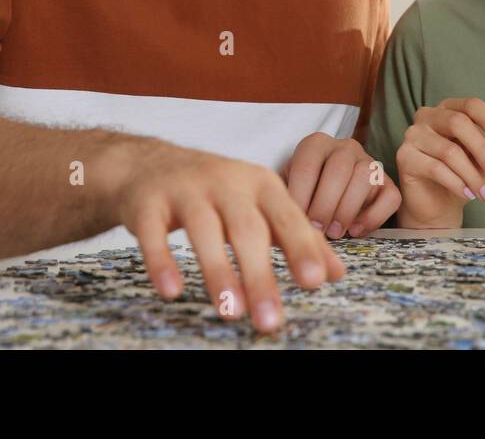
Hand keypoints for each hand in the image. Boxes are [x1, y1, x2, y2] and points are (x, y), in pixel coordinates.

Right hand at [112, 140, 345, 332]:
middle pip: (247, 230)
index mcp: (260, 184)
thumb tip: (336, 273)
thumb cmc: (217, 192)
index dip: (300, 248)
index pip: (286, 217)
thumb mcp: (260, 205)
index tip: (315, 282)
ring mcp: (185, 190)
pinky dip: (162, 261)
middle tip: (270, 321)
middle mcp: (226, 182)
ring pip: (203, 231)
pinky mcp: (148, 203)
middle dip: (260, 276)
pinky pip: (153, 234)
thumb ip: (297, 237)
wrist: (149, 164)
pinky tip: (171, 291)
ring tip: (231, 313)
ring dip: (218, 273)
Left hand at [280, 133, 401, 239]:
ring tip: (335, 232)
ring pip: (365, 177)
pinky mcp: (388, 183)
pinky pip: (389, 197)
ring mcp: (369, 162)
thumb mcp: (287, 189)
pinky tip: (356, 231)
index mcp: (316, 144)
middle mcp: (345, 147)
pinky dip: (374, 217)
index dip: (300, 195)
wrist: (327, 194)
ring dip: (348, 209)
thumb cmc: (303, 193)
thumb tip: (280, 225)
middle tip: (317, 230)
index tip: (296, 219)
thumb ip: (283, 199)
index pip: (307, 165)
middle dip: (325, 204)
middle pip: (339, 169)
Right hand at [395, 97, 484, 227]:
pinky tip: (469, 194)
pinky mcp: (404, 157)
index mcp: (448, 109)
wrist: (436, 204)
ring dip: (472, 174)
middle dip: (483, 149)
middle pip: (458, 123)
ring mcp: (412, 135)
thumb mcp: (482, 160)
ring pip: (449, 150)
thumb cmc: (460, 175)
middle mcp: (427, 116)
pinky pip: (436, 168)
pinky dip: (457, 183)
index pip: (471, 105)